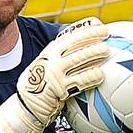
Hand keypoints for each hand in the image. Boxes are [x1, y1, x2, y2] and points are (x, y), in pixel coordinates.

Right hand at [0, 17, 110, 132]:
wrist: (26, 108)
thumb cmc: (41, 88)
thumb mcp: (46, 68)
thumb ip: (61, 59)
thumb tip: (85, 52)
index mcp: (50, 52)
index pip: (68, 35)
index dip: (84, 27)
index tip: (97, 23)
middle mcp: (51, 59)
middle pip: (74, 42)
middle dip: (91, 34)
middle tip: (105, 33)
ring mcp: (55, 73)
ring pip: (78, 58)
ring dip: (93, 52)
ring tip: (106, 50)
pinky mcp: (59, 89)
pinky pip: (79, 81)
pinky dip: (90, 76)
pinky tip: (100, 75)